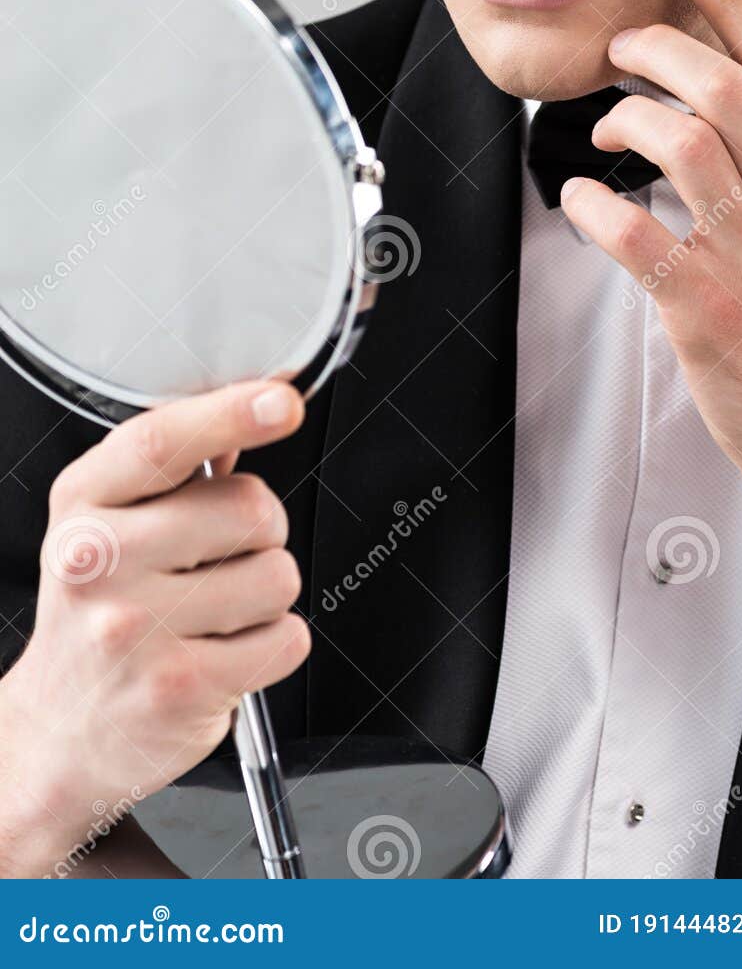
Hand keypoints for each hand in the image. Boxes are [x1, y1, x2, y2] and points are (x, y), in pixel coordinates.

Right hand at [0, 379, 308, 876]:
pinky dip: (273, 647)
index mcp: (84, 505)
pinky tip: (223, 654)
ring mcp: (136, 628)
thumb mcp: (106, 525)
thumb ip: (173, 471)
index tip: (282, 403)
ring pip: (279, 574)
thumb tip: (252, 413)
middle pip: (251, 508)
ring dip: (267, 595)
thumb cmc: (99, 614)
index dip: (231, 414)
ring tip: (213, 614)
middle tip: (219, 561)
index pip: (162, 443)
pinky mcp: (181, 687)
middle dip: (261, 531)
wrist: (60, 732)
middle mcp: (98, 562)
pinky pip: (287, 639)